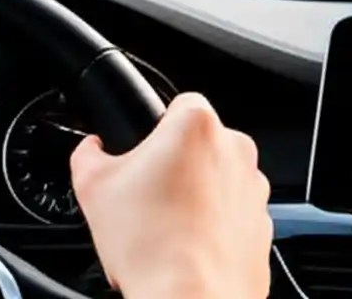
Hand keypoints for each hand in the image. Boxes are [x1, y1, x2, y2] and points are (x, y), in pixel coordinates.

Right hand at [70, 92, 272, 298]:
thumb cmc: (151, 245)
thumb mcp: (93, 188)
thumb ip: (88, 153)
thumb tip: (91, 150)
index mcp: (198, 126)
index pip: (176, 103)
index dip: (153, 129)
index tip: (141, 154)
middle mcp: (236, 151)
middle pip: (198, 144)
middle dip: (174, 164)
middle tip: (145, 197)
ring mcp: (255, 190)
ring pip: (218, 180)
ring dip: (195, 196)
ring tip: (164, 228)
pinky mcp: (264, 226)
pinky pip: (232, 216)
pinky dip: (213, 226)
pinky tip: (185, 248)